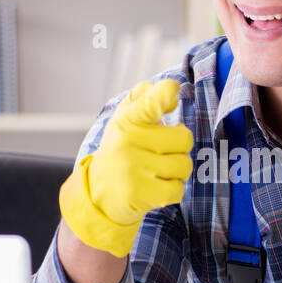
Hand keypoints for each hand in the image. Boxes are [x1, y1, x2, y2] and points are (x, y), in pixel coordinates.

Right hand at [59, 79, 193, 256]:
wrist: (97, 193)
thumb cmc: (122, 150)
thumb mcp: (125, 119)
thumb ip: (146, 98)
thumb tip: (173, 95)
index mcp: (127, 120)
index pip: (149, 102)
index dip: (164, 94)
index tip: (172, 88)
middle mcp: (128, 141)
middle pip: (184, 139)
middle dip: (179, 149)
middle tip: (160, 154)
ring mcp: (133, 168)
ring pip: (183, 166)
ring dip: (176, 172)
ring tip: (156, 172)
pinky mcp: (140, 194)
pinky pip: (177, 190)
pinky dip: (172, 191)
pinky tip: (155, 187)